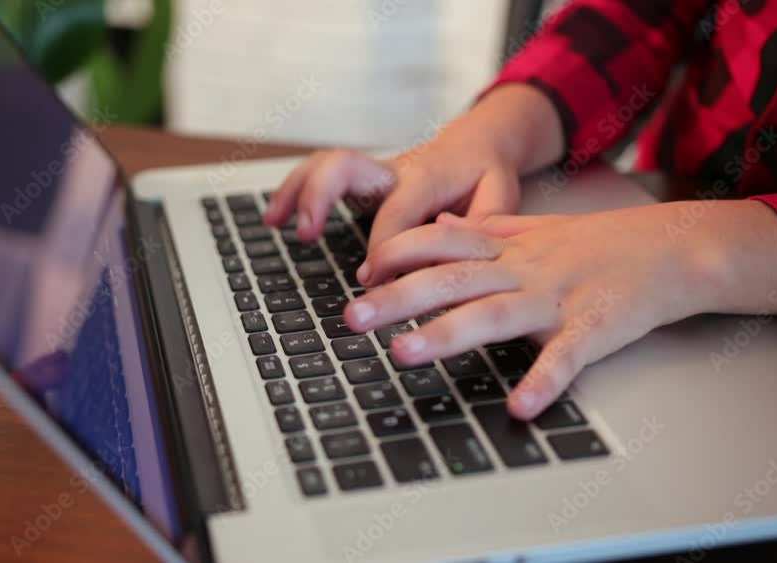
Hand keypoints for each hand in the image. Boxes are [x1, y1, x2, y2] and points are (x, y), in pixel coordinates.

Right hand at [263, 143, 521, 251]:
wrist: (479, 141)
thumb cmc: (488, 172)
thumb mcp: (502, 194)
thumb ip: (483, 220)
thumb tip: (450, 241)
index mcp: (427, 176)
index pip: (396, 214)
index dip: (383, 249)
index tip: (374, 281)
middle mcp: (394, 169)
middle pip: (345, 166)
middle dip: (320, 196)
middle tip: (306, 234)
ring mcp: (373, 172)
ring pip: (326, 164)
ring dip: (296, 190)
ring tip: (274, 221)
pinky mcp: (362, 178)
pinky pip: (321, 174)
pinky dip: (294, 191)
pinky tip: (276, 218)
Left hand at [342, 200, 776, 419]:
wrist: (673, 248)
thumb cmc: (601, 243)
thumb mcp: (538, 228)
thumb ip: (488, 228)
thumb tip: (441, 226)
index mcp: (508, 246)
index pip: (442, 241)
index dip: (399, 254)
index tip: (360, 271)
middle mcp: (524, 269)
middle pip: (452, 278)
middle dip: (398, 297)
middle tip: (352, 317)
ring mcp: (558, 298)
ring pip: (494, 314)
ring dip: (447, 334)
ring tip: (403, 354)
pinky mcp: (595, 329)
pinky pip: (565, 358)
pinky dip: (543, 381)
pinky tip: (519, 408)